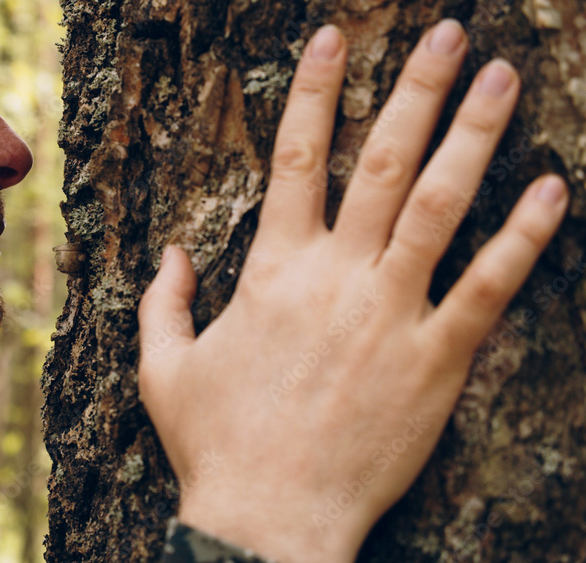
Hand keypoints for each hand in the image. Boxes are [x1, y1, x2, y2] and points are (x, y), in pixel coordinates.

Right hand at [137, 20, 566, 561]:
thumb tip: (170, 253)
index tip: (333, 37)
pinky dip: (522, 237)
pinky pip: (486, 287)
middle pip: (380, 162)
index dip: (313, 92)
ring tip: (504, 79)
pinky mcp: (436, 361)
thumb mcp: (163, 369)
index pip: (292, 159)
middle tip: (450, 36)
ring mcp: (389, 315)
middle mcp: (335, 277)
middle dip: (415, 89)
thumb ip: (164, 302)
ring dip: (473, 136)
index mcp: (271, 271)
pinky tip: (552, 189)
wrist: (268, 520)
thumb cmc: (216, 445)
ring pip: (438, 206)